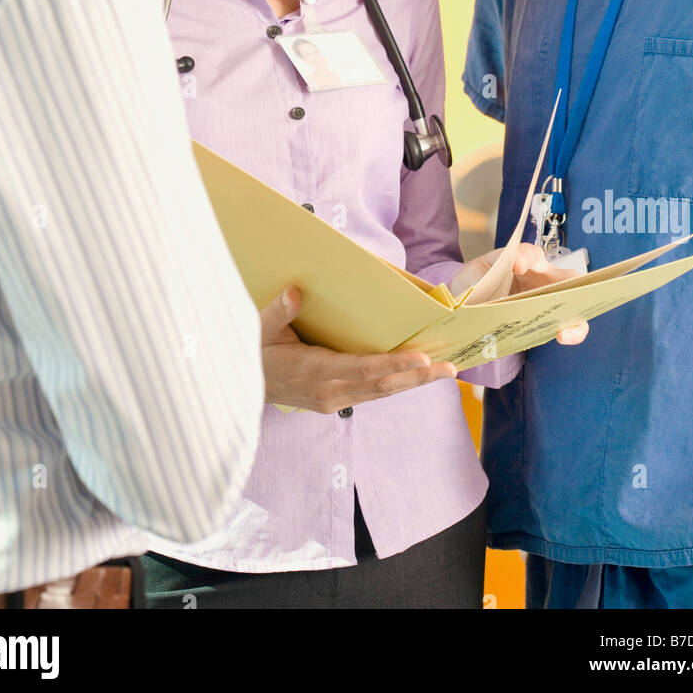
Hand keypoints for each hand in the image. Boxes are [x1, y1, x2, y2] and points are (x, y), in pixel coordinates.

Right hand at [260, 285, 458, 412]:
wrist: (242, 389)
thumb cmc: (253, 354)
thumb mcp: (259, 330)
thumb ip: (278, 312)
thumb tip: (296, 291)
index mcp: (313, 372)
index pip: (362, 369)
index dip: (394, 364)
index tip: (423, 358)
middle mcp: (329, 391)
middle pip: (382, 386)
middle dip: (418, 377)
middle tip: (451, 368)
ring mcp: (333, 400)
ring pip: (381, 392)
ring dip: (413, 381)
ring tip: (444, 370)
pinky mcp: (335, 401)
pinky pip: (371, 393)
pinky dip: (396, 382)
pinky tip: (416, 374)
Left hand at [450, 243, 588, 345]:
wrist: (476, 304)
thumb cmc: (478, 282)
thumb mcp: (470, 276)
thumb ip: (474, 278)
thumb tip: (479, 285)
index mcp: (520, 260)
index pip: (528, 253)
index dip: (525, 257)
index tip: (517, 265)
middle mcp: (541, 276)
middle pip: (566, 275)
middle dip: (572, 284)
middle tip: (563, 295)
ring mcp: (549, 298)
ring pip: (575, 302)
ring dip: (575, 315)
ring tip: (565, 331)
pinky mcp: (550, 318)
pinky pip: (570, 323)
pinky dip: (572, 330)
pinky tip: (562, 336)